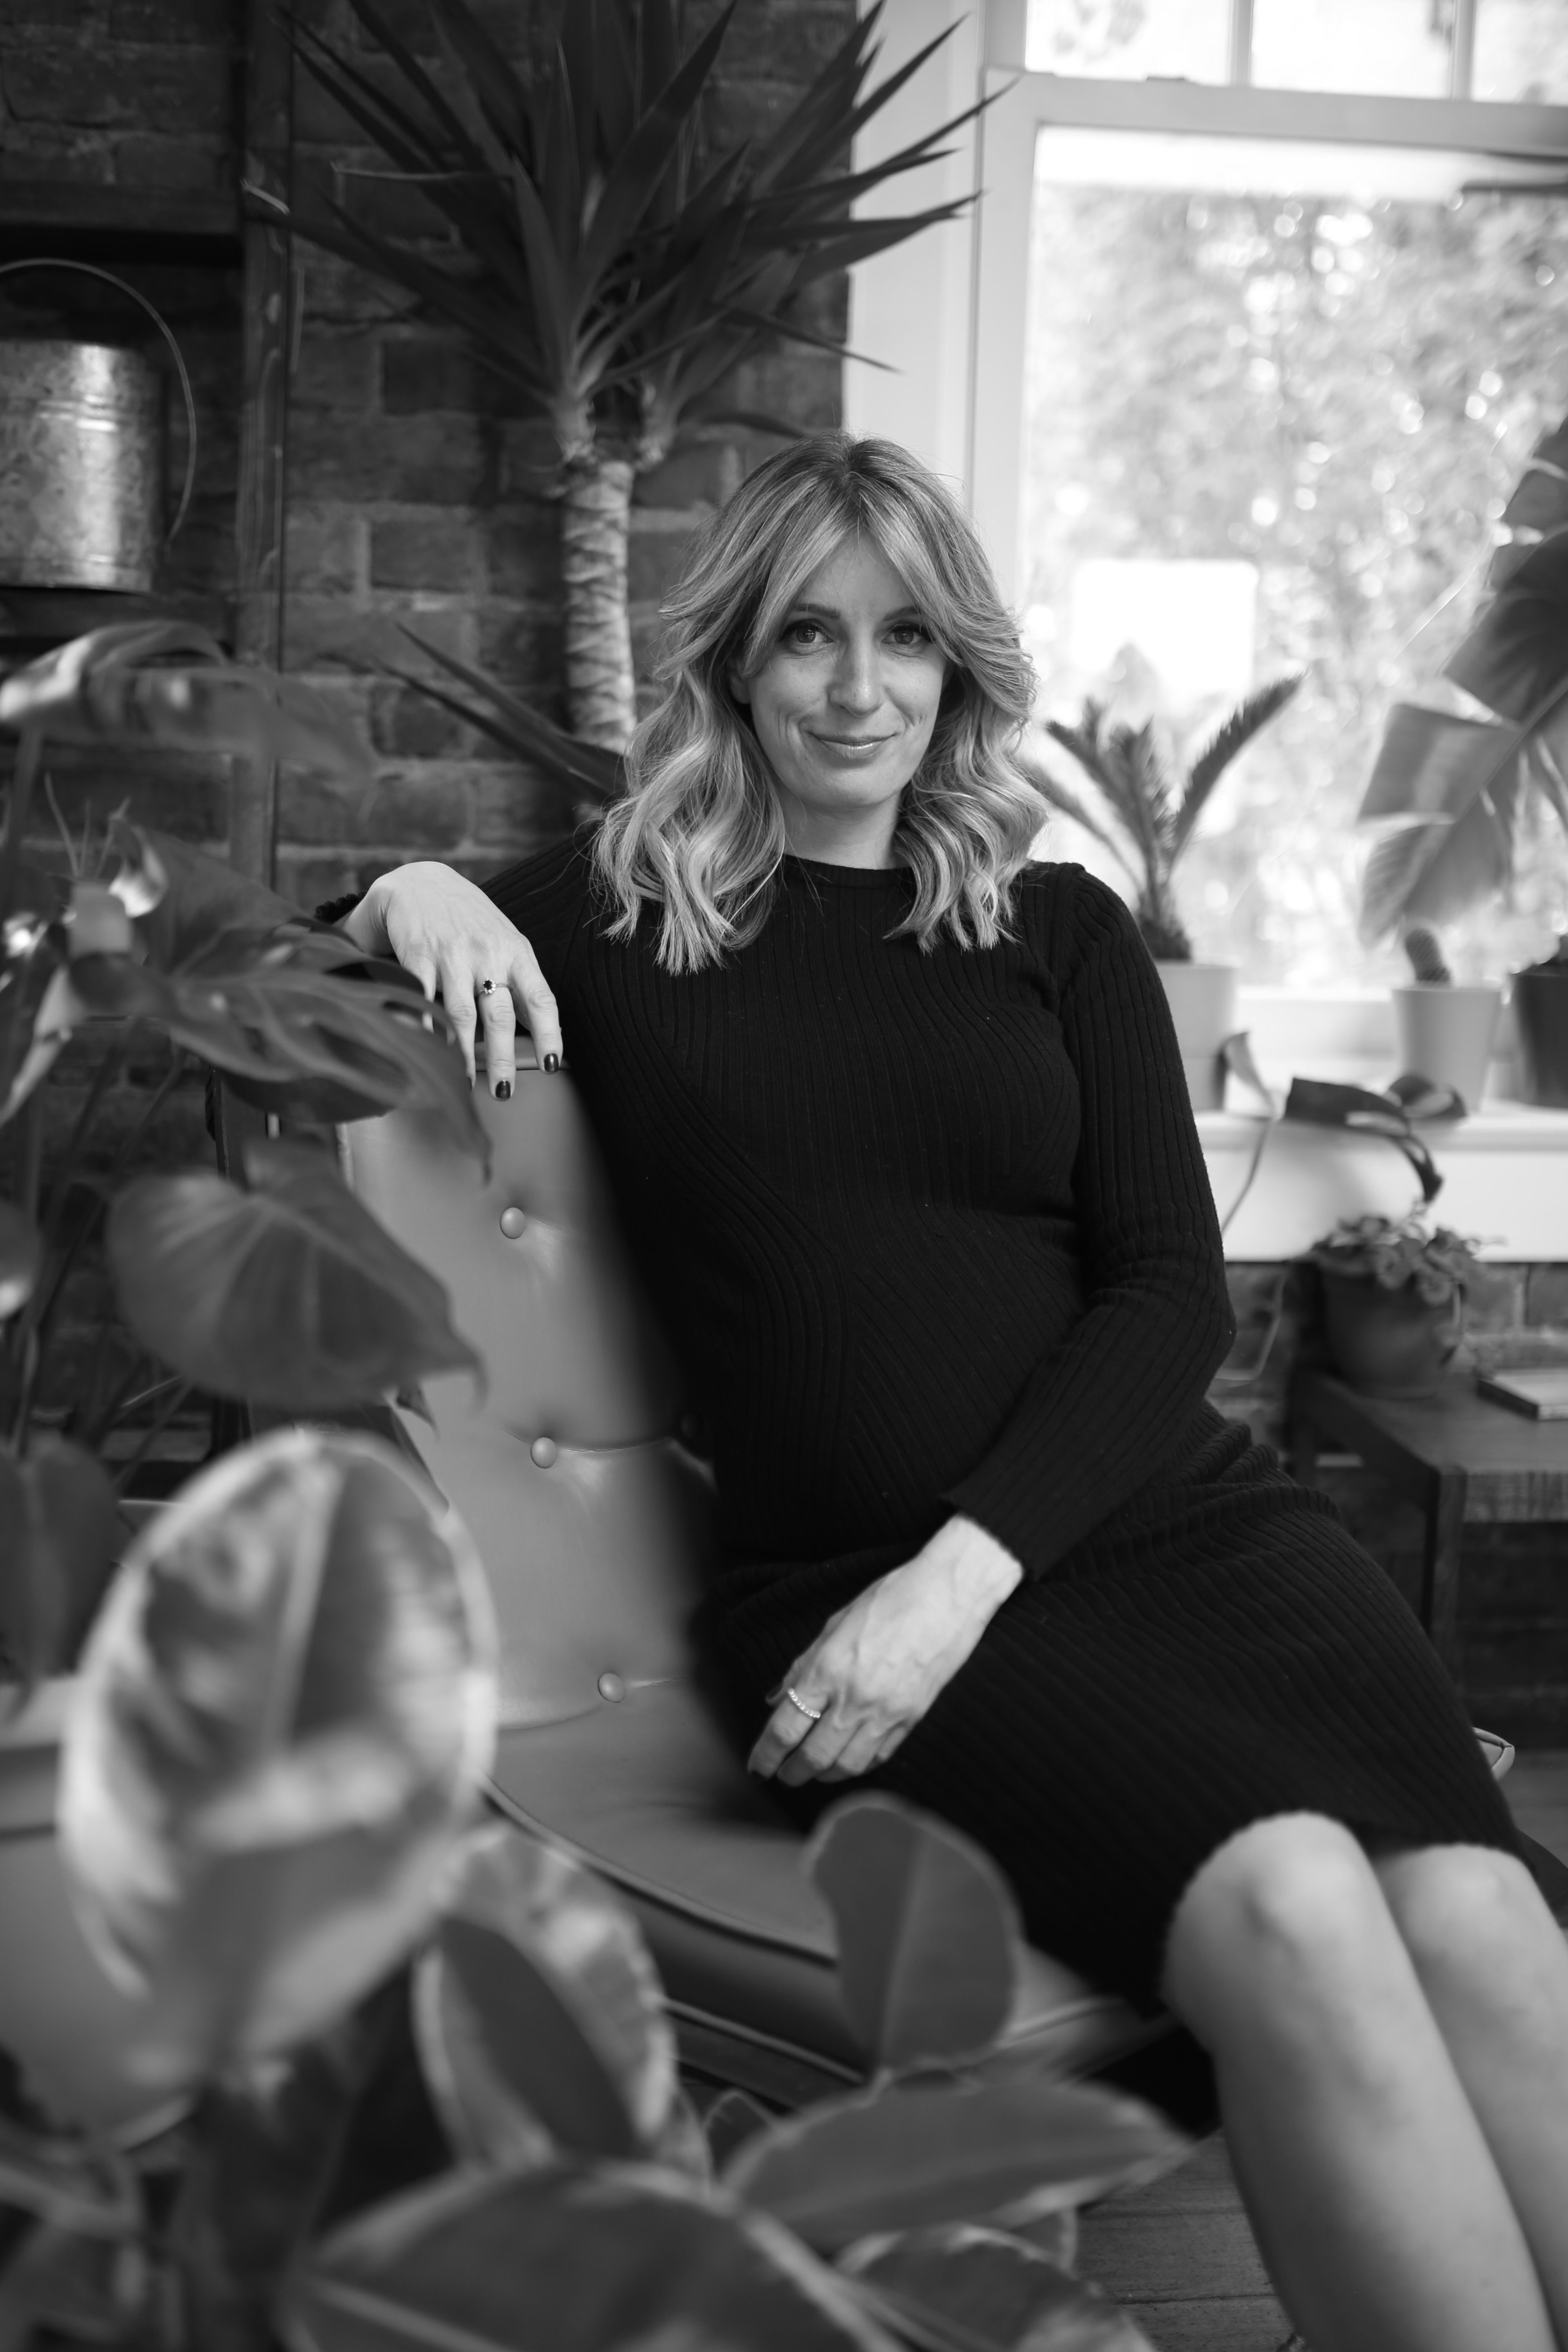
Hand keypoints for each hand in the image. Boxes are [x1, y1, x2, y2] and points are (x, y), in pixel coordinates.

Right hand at [342, 862, 561, 1098]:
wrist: (421, 881)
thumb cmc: (469, 920)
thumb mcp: (504, 940)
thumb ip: (518, 981)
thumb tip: (537, 1031)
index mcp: (517, 953)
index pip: (541, 998)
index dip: (549, 1034)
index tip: (552, 1065)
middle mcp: (488, 954)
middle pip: (500, 1015)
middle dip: (502, 1058)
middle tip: (504, 1092)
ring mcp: (453, 955)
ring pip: (461, 1013)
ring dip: (463, 1054)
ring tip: (465, 1083)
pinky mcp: (419, 955)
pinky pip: (423, 997)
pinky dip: (424, 1026)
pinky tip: (427, 1049)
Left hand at [747, 1516, 1022, 1787]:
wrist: (949, 1593)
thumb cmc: (890, 1599)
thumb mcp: (835, 1624)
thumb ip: (804, 1665)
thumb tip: (778, 1699)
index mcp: (828, 1669)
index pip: (785, 1728)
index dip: (766, 1755)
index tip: (758, 1767)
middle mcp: (854, 1697)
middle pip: (812, 1756)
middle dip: (790, 1773)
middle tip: (781, 1776)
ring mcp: (886, 1712)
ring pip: (846, 1766)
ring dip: (822, 1777)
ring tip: (811, 1774)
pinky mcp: (912, 1719)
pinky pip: (878, 1757)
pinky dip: (857, 1767)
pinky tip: (847, 1763)